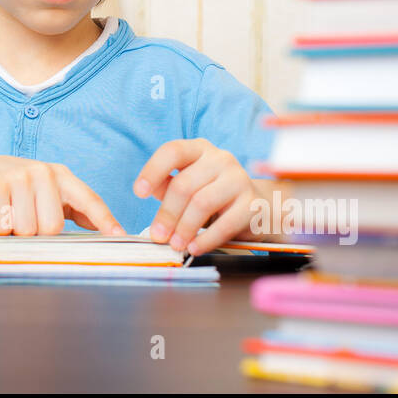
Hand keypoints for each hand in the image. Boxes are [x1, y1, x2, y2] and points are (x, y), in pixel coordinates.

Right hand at [0, 151, 124, 236]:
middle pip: (53, 227)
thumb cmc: (12, 187)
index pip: (88, 199)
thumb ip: (70, 207)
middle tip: (23, 219)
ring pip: (28, 230)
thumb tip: (98, 226)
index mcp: (59, 174)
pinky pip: (4, 226)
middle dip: (37, 234)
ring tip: (8, 213)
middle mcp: (43, 172)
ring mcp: (19, 177)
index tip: (120, 236)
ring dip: (15, 231)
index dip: (104, 219)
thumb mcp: (44, 190)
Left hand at [132, 138, 262, 255]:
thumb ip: (167, 186)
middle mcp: (220, 159)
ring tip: (176, 245)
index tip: (139, 192)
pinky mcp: (252, 203)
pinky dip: (206, 239)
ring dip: (184, 228)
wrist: (258, 207)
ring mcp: (238, 179)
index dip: (153, 170)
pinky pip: (225, 224)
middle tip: (158, 236)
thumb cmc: (214, 196)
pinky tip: (195, 248)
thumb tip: (147, 192)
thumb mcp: (189, 186)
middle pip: (184, 185)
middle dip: (167, 214)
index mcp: (199, 149)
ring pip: (202, 203)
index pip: (172, 151)